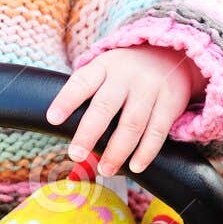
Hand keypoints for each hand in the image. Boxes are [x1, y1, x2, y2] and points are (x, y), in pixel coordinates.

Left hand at [45, 46, 206, 176]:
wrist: (170, 54)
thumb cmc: (124, 72)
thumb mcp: (104, 70)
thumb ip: (87, 92)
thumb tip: (60, 127)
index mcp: (103, 67)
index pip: (81, 83)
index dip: (66, 101)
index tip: (52, 119)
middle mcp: (125, 76)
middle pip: (105, 106)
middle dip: (88, 133)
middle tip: (75, 155)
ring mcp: (149, 88)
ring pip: (132, 123)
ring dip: (117, 151)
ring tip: (105, 169)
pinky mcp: (170, 102)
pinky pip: (157, 130)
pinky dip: (146, 152)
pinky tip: (135, 167)